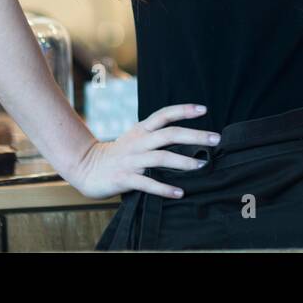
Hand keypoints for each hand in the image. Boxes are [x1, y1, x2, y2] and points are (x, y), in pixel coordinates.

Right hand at [65, 102, 219, 200]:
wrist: (86, 167)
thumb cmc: (118, 153)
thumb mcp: (136, 137)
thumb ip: (156, 134)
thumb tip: (187, 135)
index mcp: (141, 129)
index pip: (164, 114)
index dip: (184, 110)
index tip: (204, 110)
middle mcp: (138, 141)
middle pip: (169, 134)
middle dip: (194, 135)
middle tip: (216, 139)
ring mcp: (131, 160)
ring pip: (161, 157)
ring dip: (183, 161)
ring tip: (202, 165)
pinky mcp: (125, 178)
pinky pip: (147, 183)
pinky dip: (164, 188)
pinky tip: (179, 193)